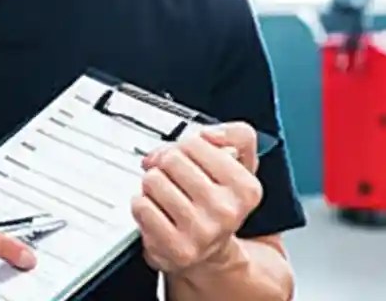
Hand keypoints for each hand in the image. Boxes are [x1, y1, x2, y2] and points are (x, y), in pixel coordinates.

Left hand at [131, 123, 263, 275]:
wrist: (212, 251)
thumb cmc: (219, 202)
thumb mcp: (241, 164)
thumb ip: (236, 135)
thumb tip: (209, 135)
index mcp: (245, 188)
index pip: (195, 142)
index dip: (186, 147)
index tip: (191, 160)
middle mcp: (226, 211)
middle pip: (171, 159)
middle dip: (167, 165)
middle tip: (176, 180)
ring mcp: (200, 231)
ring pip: (152, 180)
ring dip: (153, 185)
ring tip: (169, 197)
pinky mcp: (175, 247)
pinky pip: (140, 205)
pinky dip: (143, 204)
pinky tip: (158, 212)